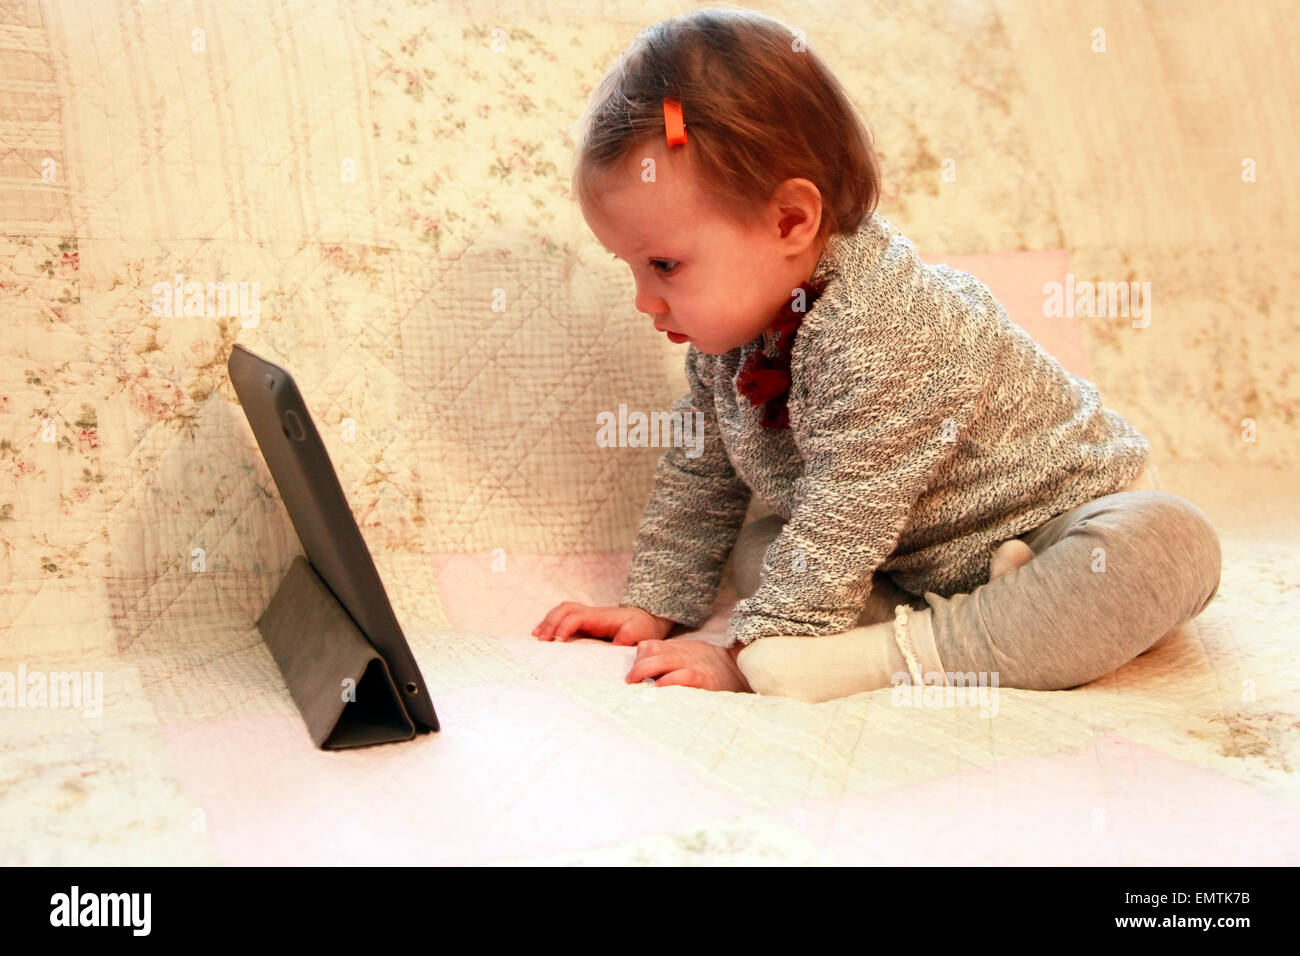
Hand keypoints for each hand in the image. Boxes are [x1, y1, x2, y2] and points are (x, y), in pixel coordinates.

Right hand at [532, 602, 671, 645]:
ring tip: (537, 637)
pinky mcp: (585, 623)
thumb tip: (615, 644)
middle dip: (551, 621)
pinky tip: (543, 635)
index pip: (577, 616)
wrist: (646, 620)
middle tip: (541, 639)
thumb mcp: (640, 632)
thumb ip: (628, 637)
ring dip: (548, 621)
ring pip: (562, 611)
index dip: (566, 626)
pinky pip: (564, 618)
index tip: (559, 640)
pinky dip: (551, 623)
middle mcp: (590, 614)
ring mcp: (587, 617)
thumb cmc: (642, 627)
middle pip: (565, 609)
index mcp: (601, 616)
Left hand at [624, 638, 752, 692]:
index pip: (648, 646)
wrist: (740, 671)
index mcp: (678, 648)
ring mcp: (692, 664)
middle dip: (637, 668)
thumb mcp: (689, 656)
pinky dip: (667, 682)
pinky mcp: (703, 679)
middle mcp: (682, 653)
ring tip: (640, 688)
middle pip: (650, 653)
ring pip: (660, 662)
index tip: (634, 675)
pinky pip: (681, 677)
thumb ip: (668, 658)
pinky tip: (659, 690)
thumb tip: (642, 674)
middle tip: (631, 683)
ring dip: (645, 673)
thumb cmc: (710, 668)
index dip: (638, 659)